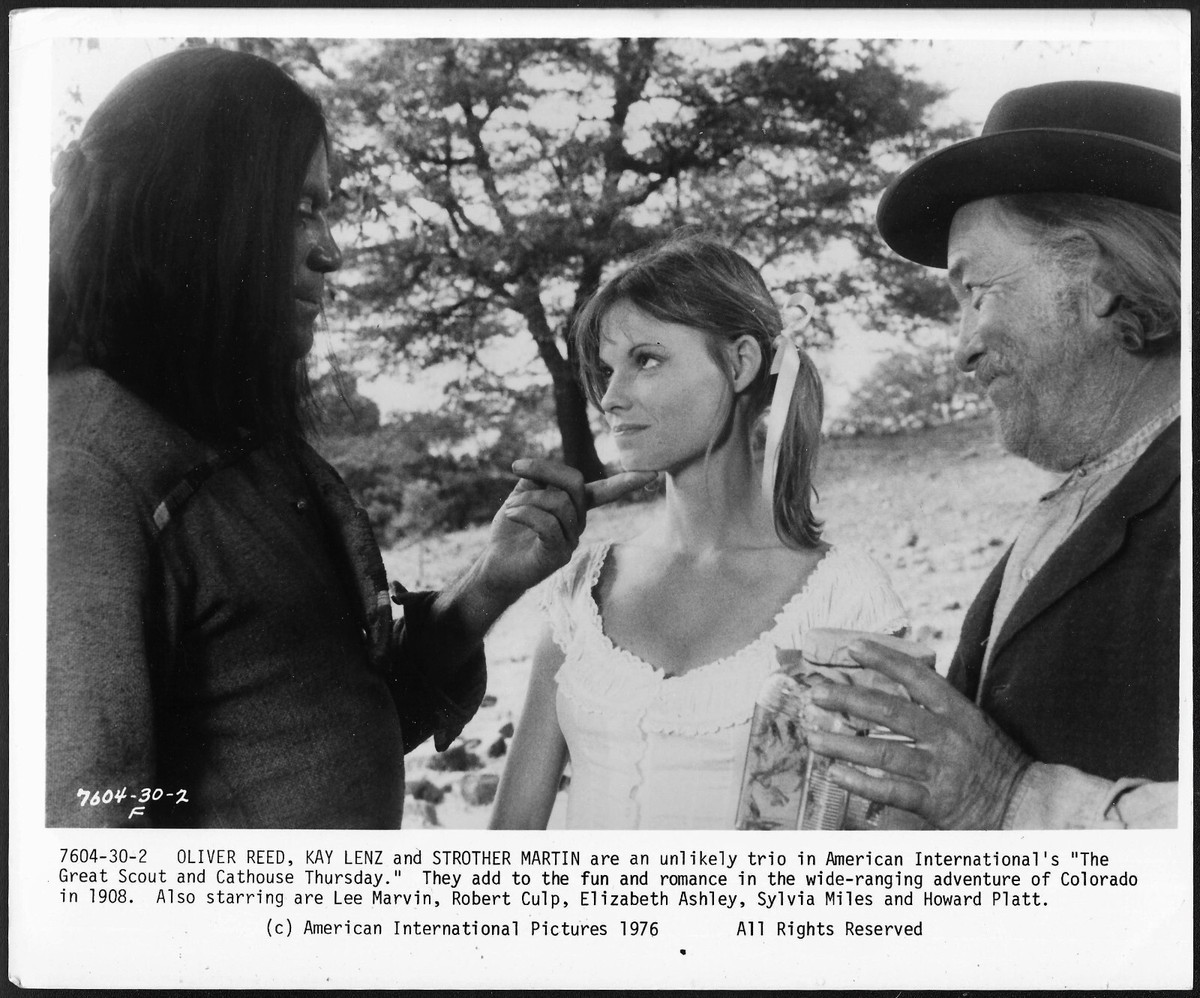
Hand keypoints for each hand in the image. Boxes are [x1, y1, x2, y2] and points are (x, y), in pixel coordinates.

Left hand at [478, 458, 656, 597]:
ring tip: (510, 508)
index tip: (651, 472)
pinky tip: (512, 514)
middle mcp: (579, 524)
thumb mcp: (522, 495)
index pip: (604, 491)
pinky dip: (524, 513)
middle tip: (517, 469)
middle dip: (545, 470)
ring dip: (527, 498)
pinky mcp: (558, 555)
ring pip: (558, 502)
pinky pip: (547, 523)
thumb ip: (537, 479)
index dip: (626, 482)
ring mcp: (571, 541)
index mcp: (575, 508)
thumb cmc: (511, 530)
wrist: (495, 565)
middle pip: (575, 483)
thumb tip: (542, 467)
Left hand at [803, 639, 1029, 829]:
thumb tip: (898, 685)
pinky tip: (836, 775)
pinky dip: (862, 783)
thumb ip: (938, 707)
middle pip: (890, 712)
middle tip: (816, 694)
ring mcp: (941, 770)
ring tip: (813, 738)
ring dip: (843, 745)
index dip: (884, 660)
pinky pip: (892, 791)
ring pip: (884, 753)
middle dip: (849, 700)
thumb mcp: (973, 723)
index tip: (854, 647)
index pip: (917, 678)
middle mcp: (947, 737)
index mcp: (958, 712)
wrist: (1026, 805)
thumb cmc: (994, 761)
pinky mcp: (936, 803)